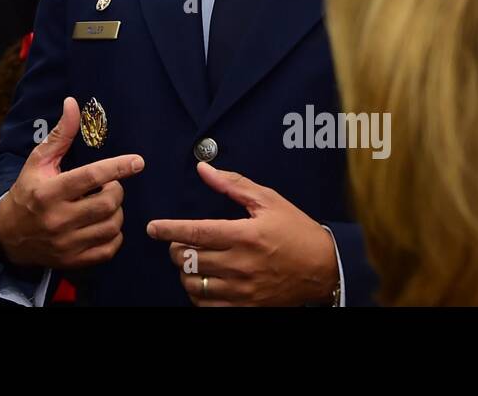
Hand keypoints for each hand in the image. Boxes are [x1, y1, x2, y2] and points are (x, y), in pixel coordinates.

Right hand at [0, 96, 144, 269]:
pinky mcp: (74, 261)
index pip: (91, 177)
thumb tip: (73, 103)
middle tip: (108, 184)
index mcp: (49, 192)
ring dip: (116, 210)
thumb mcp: (38, 161)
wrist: (8, 236)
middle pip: (108, 202)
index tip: (137, 162)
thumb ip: (61, 134)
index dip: (118, 168)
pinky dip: (114, 234)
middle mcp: (59, 219)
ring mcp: (68, 243)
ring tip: (105, 203)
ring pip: (112, 225)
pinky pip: (110, 248)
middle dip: (116, 189)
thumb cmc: (27, 191)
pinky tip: (103, 223)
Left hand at [147, 162, 337, 306]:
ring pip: (194, 284)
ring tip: (192, 262)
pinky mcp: (247, 307)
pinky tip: (204, 282)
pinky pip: (208, 306)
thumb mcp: (268, 200)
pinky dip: (198, 295)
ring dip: (186, 272)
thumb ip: (233, 184)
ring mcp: (243, 290)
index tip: (152, 227)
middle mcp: (241, 264)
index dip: (169, 229)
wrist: (325, 269)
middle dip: (176, 249)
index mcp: (245, 235)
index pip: (196, 232)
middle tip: (179, 243)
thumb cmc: (296, 231)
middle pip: (189, 259)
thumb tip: (203, 169)